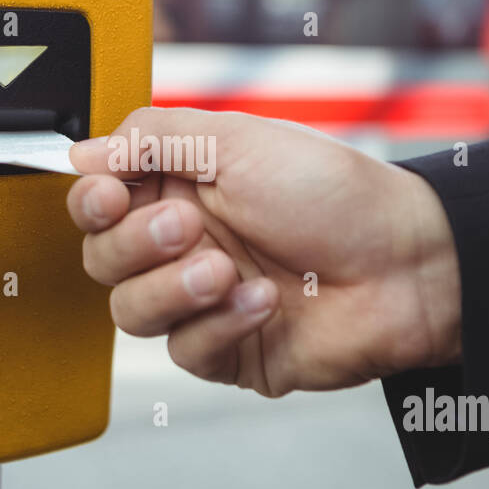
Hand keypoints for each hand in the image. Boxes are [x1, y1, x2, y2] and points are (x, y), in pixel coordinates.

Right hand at [66, 108, 462, 396]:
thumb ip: (153, 138)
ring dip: (173, 289)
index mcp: (179, 187)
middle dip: (137, 244)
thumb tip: (83, 155)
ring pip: (131, 313)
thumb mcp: (238, 140)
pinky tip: (265, 302)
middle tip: (189, 225)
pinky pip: (185, 350)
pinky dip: (220, 324)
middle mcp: (183, 244)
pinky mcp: (226, 350)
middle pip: (103, 259)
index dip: (93, 201)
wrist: (406, 264)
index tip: (110, 195)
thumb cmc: (335, 194)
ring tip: (227, 270)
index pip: (99, 202)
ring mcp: (202, 301)